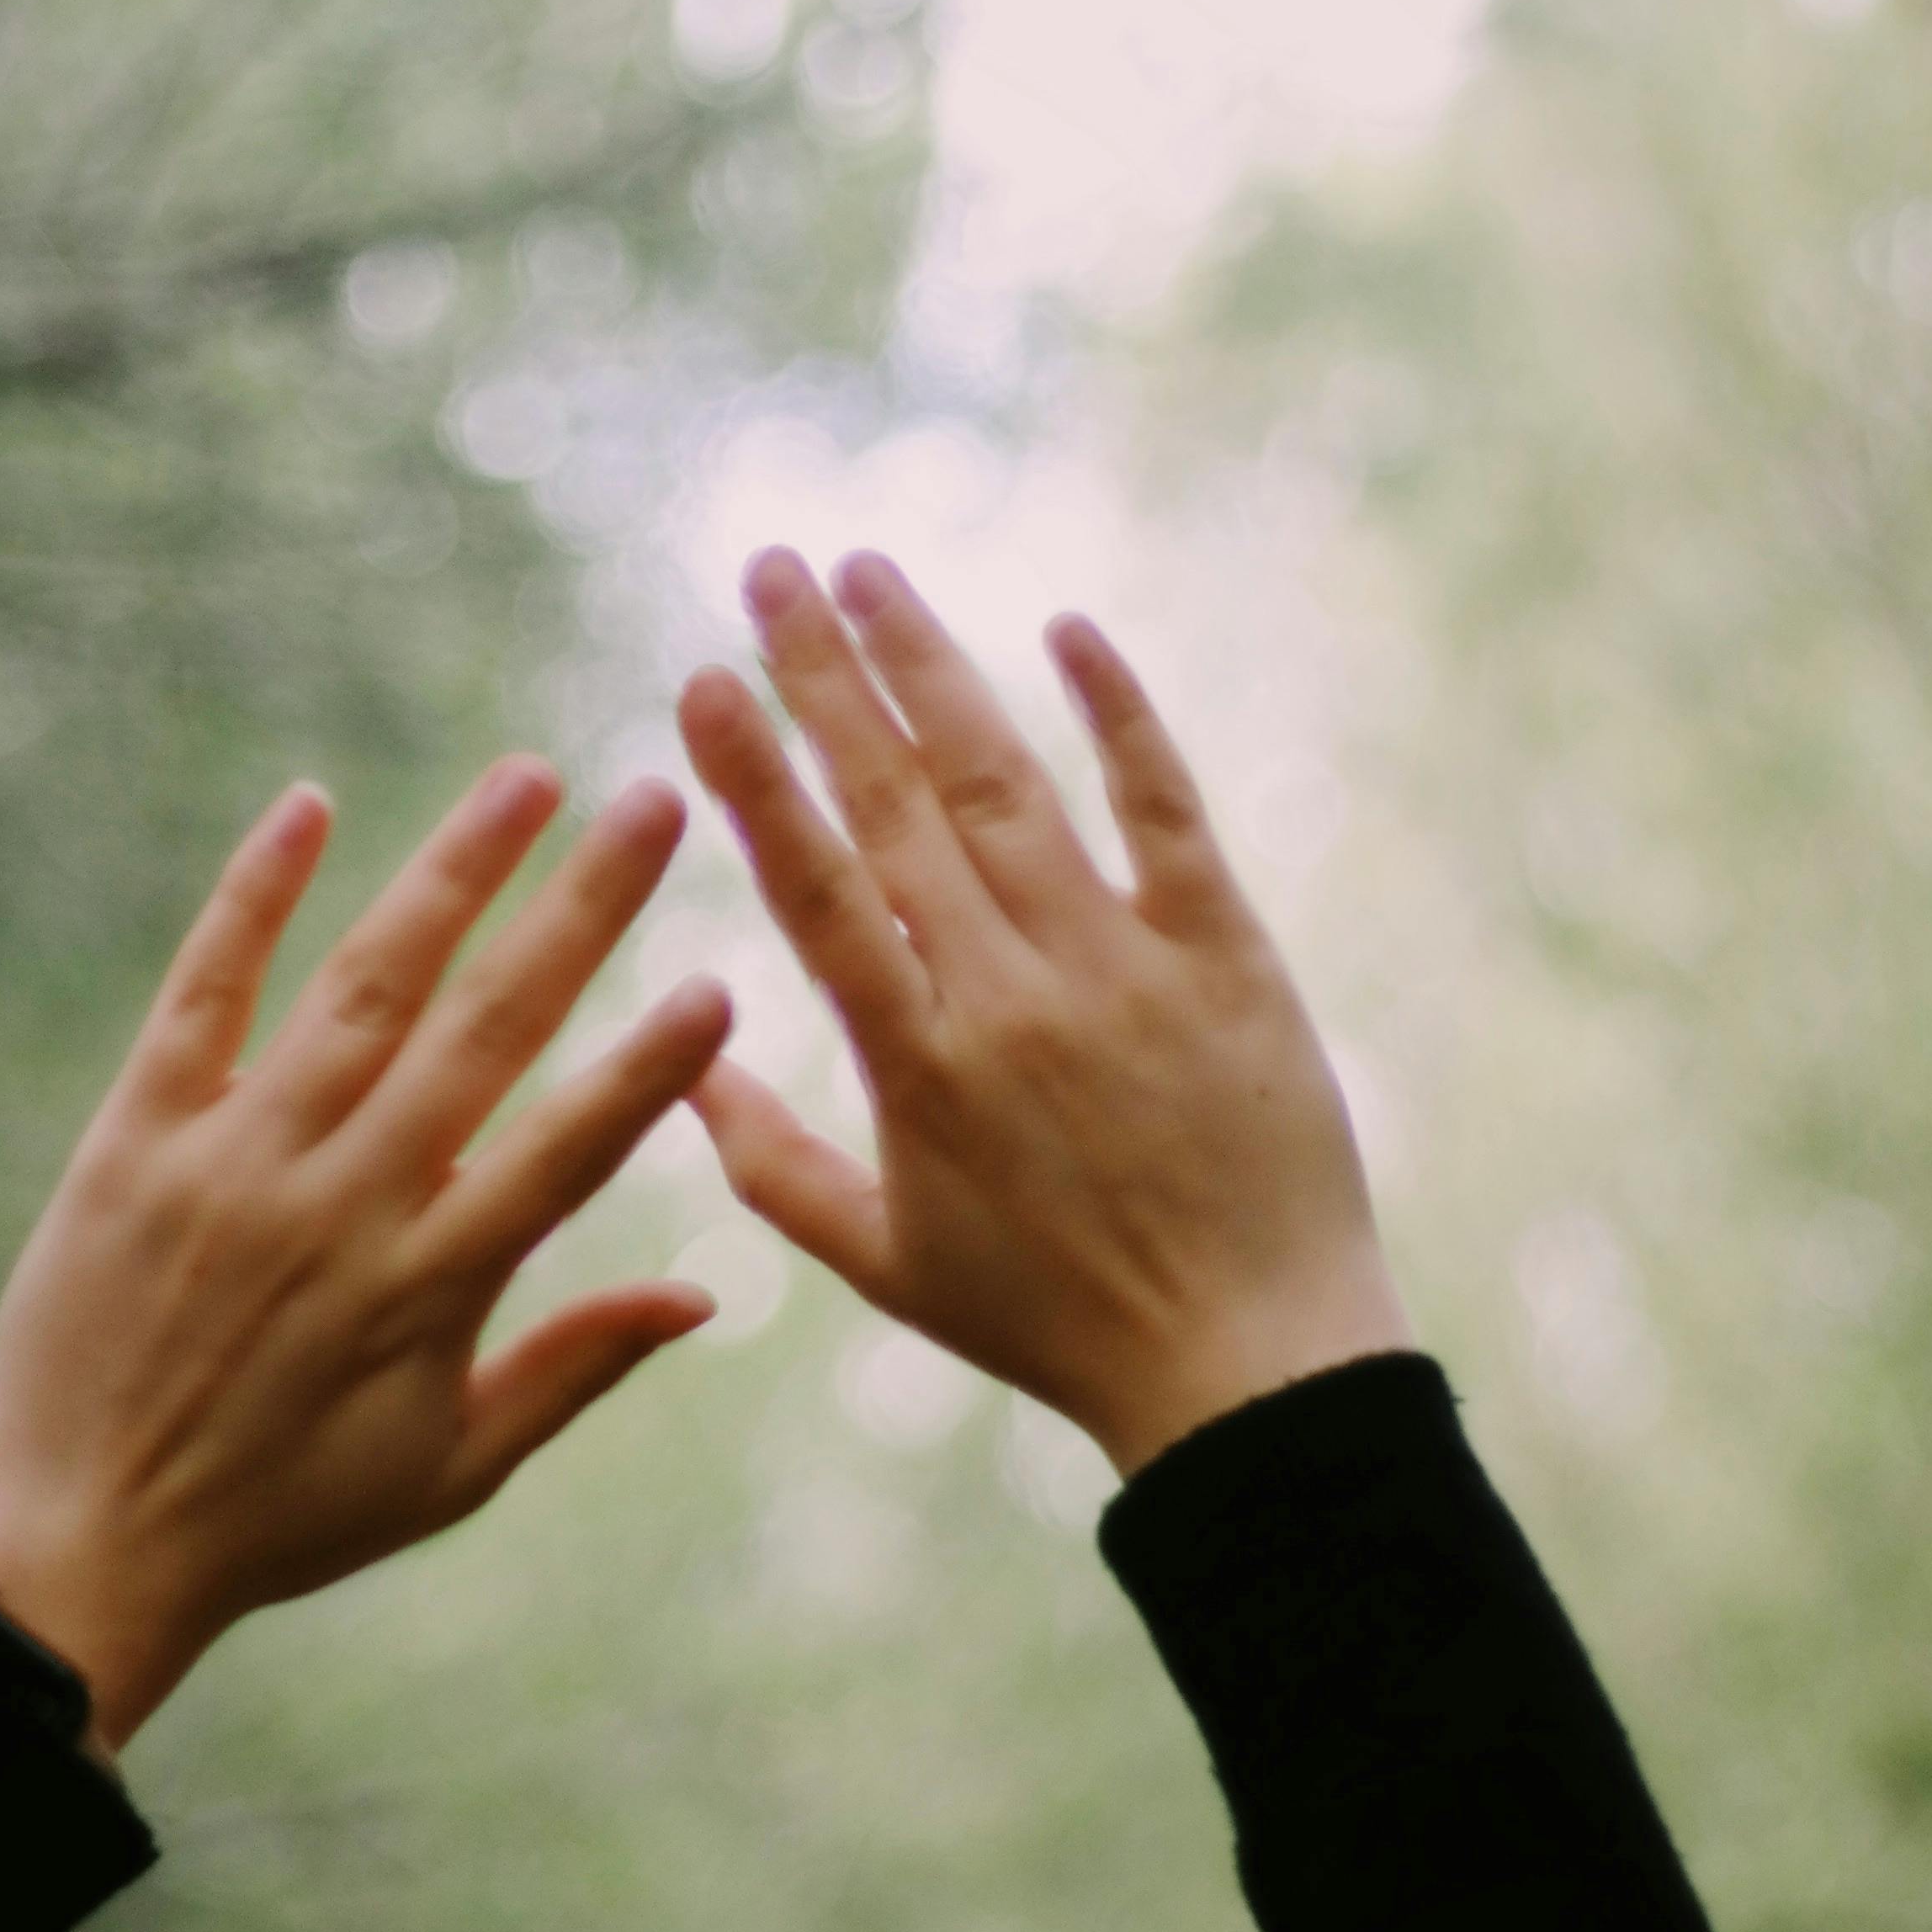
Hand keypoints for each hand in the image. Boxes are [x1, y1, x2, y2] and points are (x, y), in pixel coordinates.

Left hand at [0, 758, 732, 1740]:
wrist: (70, 1542)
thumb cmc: (276, 1519)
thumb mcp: (448, 1473)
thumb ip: (575, 1370)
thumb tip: (705, 1296)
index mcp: (429, 1289)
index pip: (567, 1151)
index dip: (647, 1067)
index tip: (718, 979)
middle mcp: (342, 1204)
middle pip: (486, 1030)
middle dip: (580, 909)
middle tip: (653, 804)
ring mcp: (235, 1159)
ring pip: (365, 985)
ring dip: (454, 872)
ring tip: (528, 779)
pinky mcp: (135, 1136)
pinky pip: (204, 991)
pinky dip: (255, 895)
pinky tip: (309, 806)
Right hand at [676, 551, 1408, 1479]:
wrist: (1248, 1365)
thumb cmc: (1052, 1322)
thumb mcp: (885, 1261)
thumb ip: (769, 1162)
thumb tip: (682, 1062)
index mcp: (917, 1065)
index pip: (813, 888)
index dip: (754, 774)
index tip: (702, 676)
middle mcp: (1008, 997)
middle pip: (895, 804)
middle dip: (822, 674)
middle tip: (769, 566)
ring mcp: (1121, 967)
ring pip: (1009, 783)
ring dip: (933, 667)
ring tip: (870, 572)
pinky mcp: (1225, 956)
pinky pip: (1166, 812)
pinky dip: (1118, 716)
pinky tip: (1066, 629)